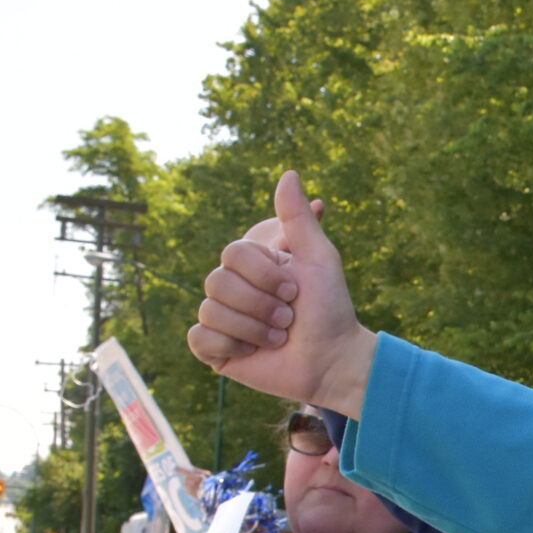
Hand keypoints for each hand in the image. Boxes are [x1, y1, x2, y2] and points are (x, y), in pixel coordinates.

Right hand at [189, 172, 378, 416]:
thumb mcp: (318, 257)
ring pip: (209, 311)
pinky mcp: (216, 350)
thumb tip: (289, 173)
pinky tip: (253, 353)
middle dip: (261, 304)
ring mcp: (222, 320)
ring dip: (254, 328)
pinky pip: (199, 339)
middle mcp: (232, 289)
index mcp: (251, 265)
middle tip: (290, 317)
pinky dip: (230, 345)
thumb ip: (298, 218)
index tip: (295, 290)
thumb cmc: (330, 308)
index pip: (232, 254)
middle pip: (216, 282)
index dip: (264, 274)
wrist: (333, 358)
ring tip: (279, 336)